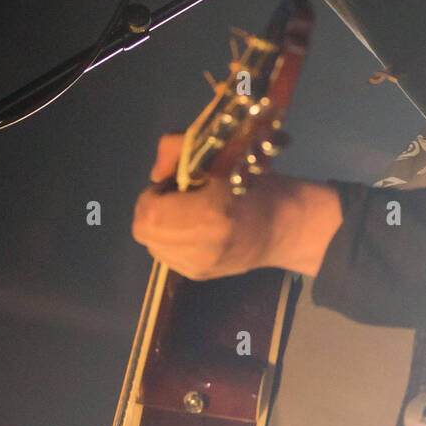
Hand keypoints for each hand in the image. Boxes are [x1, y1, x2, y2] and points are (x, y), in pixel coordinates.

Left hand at [134, 133, 343, 279]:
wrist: (281, 226)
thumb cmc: (253, 184)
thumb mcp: (221, 154)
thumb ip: (179, 149)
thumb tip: (155, 173)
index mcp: (208, 215)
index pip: (150, 212)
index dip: (153, 194)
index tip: (174, 183)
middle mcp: (201, 247)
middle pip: (144, 230)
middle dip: (151, 209)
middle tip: (174, 197)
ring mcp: (198, 266)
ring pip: (151, 244)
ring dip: (159, 226)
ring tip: (185, 212)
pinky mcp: (197, 275)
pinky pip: (165, 255)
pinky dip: (169, 239)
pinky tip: (193, 228)